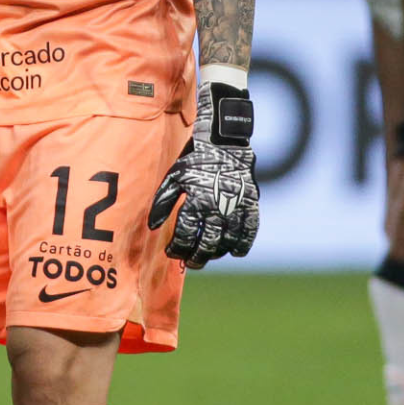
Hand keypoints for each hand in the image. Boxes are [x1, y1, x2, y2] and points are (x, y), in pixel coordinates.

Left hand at [149, 81, 259, 266]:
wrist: (223, 142)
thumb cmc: (194, 159)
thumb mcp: (173, 177)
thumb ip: (162, 202)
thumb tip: (152, 226)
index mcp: (196, 201)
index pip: (185, 235)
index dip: (177, 248)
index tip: (171, 252)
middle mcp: (217, 208)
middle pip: (207, 244)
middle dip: (197, 258)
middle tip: (190, 263)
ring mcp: (236, 207)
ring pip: (228, 242)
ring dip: (217, 253)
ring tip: (208, 256)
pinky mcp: (251, 204)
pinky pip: (250, 231)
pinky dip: (243, 244)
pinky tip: (235, 251)